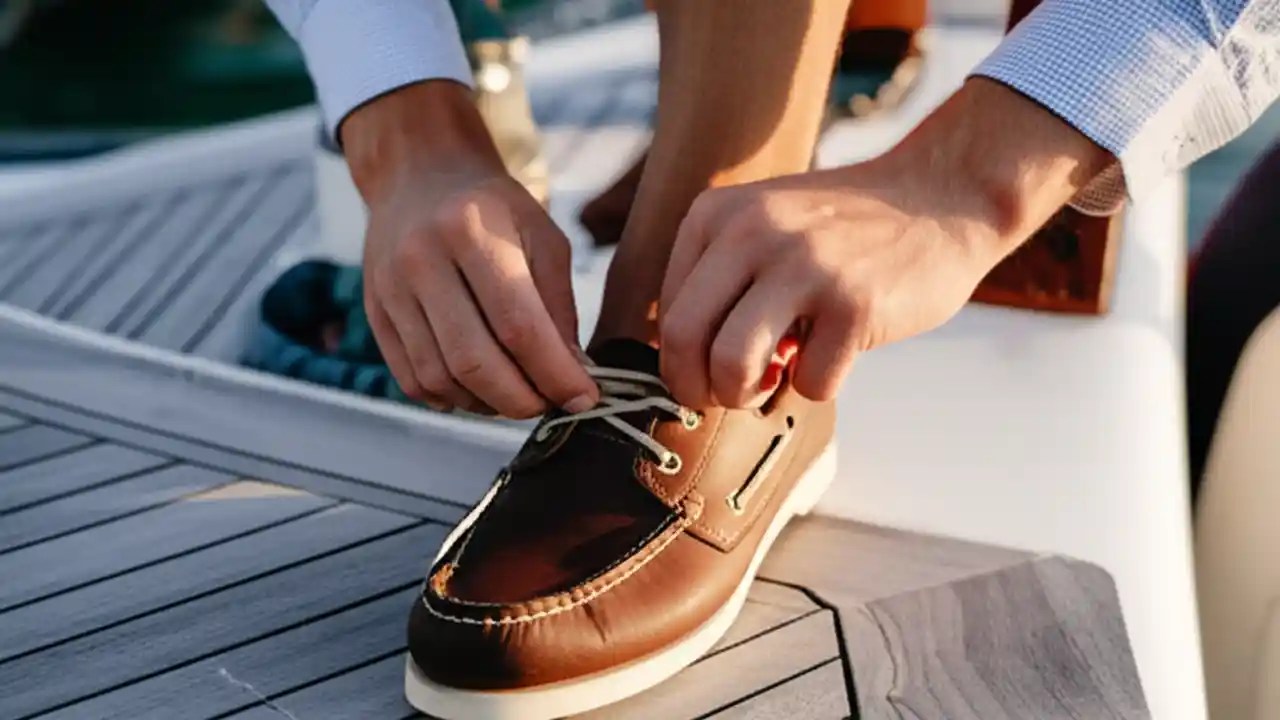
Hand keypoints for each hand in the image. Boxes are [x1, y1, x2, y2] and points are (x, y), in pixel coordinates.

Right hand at [343, 81, 596, 416]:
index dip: (555, 373)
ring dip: (487, 404)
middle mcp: (421, 260)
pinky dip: (452, 399)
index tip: (584, 399)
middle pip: (473, 361)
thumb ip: (559, 304)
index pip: (517, 325)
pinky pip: (412, 379)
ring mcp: (390, 290)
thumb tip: (573, 375)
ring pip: (441, 378)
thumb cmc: (494, 208)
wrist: (418, 176)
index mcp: (470, 230)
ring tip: (519, 395)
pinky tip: (480, 391)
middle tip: (551, 403)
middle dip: (521, 400)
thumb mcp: (543, 235)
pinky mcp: (375, 313)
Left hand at [659, 79, 1109, 408]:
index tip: (713, 368)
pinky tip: (835, 354)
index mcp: (717, 214)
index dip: (682, 360)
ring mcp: (804, 265)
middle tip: (722, 397)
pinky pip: (809, 383)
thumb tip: (681, 363)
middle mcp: (751, 232)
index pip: (666, 311)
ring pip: (730, 366)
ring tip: (769, 382)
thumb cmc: (843, 228)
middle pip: (683, 340)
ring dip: (743, 397)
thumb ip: (716, 275)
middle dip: (694, 389)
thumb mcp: (762, 221)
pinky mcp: (854, 302)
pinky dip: (818, 385)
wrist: (940, 195)